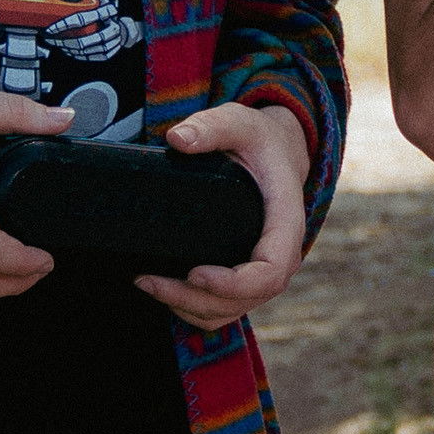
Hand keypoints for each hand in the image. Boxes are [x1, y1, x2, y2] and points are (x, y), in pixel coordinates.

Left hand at [135, 100, 310, 329]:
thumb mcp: (239, 123)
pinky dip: (192, 309)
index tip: (194, 273)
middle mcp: (281, 254)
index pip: (271, 270)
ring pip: (231, 310)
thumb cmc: (257, 140)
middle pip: (246, 298)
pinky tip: (163, 290)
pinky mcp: (246, 278)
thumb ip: (210, 127)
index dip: (234, 282)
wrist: (274, 153)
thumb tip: (177, 138)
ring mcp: (264, 271)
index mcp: (286, 221)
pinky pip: (223, 310)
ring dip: (188, 307)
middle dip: (195, 298)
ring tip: (147, 284)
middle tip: (149, 280)